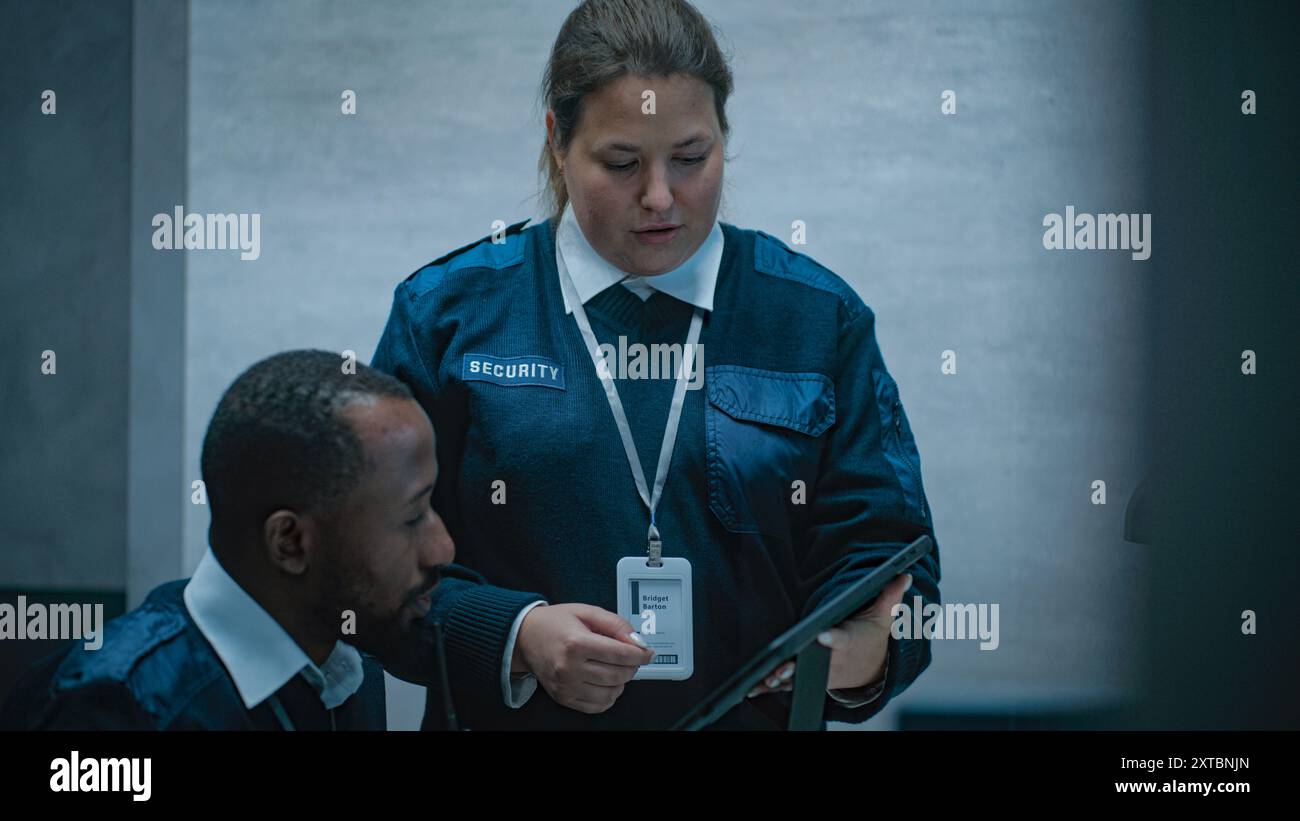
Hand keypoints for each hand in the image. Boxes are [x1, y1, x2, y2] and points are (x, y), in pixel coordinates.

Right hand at [512, 603, 654, 713]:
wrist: (524, 637)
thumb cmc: (554, 623)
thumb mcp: (586, 612)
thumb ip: (614, 623)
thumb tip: (637, 640)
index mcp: (576, 643)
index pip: (620, 654)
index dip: (640, 654)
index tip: (648, 653)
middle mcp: (570, 667)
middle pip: (618, 675)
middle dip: (632, 666)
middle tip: (632, 657)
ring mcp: (566, 686)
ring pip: (611, 693)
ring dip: (622, 682)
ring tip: (616, 668)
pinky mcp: (564, 697)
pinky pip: (597, 706)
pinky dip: (609, 696)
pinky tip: (606, 682)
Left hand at [748, 573, 911, 697]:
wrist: (871, 668)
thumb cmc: (872, 635)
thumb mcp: (883, 616)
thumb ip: (890, 595)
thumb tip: (904, 574)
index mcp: (849, 641)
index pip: (842, 640)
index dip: (833, 639)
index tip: (823, 637)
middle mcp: (834, 660)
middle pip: (815, 662)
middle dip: (800, 663)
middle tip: (784, 663)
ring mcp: (821, 672)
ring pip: (800, 677)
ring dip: (784, 678)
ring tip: (768, 676)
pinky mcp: (810, 679)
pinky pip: (789, 684)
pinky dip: (773, 687)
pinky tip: (755, 686)